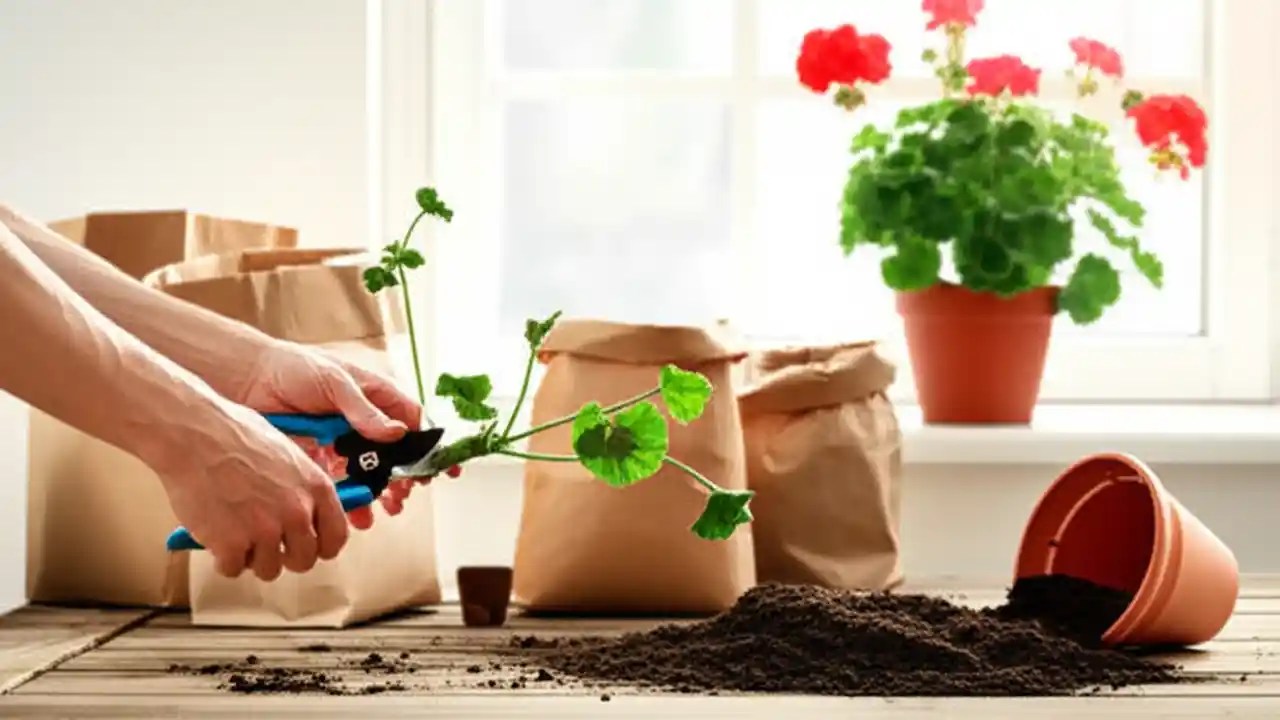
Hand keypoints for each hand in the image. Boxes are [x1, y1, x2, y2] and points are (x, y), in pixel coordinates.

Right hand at [157, 400, 348, 580]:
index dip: (321, 547)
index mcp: (316, 488)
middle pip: (304, 560)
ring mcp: (265, 530)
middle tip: (266, 544)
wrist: (192, 434)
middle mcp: (297, 512)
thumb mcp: (286, 453)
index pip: (336, 537)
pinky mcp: (231, 544)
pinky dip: (222, 559)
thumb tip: (307, 511)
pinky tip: (214, 536)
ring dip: (251, 557)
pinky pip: (233, 569)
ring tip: (235, 532)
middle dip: (285, 556)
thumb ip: (301, 486)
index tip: (308, 547)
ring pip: (269, 570)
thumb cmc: (233, 433)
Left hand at [235, 340, 447, 528]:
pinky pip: (342, 483)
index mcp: (375, 397)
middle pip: (394, 454)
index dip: (426, 446)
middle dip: (403, 477)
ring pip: (371, 472)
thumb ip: (364, 410)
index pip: (411, 422)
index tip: (437, 469)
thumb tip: (396, 433)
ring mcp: (342, 441)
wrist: (247, 380)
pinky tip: (357, 512)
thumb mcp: (335, 383)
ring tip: (386, 509)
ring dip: (381, 492)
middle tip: (403, 495)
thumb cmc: (293, 368)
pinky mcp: (320, 459)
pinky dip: (352, 499)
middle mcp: (363, 421)